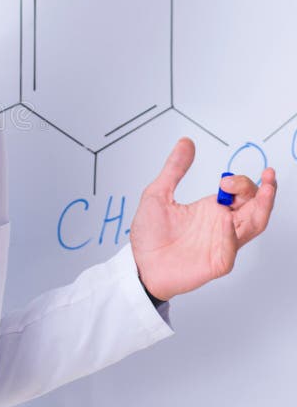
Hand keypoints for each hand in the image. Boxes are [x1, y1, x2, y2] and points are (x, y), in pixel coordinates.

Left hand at [131, 137, 276, 301]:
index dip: (242, 183)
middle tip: (263, 176)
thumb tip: (186, 142)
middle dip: (262, 191)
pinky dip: (231, 235)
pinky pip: (231, 249)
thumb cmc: (150, 234)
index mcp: (211, 209)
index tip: (225, 179)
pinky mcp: (216, 262)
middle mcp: (221, 225)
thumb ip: (174, 169)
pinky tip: (225, 220)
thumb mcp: (158, 193)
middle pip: (255, 207)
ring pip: (254, 226)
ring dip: (263, 208)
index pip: (241, 193)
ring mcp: (222, 244)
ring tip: (267, 190)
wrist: (139, 263)